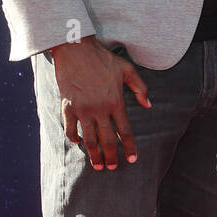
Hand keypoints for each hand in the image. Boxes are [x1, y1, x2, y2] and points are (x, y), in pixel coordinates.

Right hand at [50, 36, 150, 169]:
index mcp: (115, 102)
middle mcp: (100, 109)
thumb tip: (148, 105)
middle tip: (113, 168)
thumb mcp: (127, 69)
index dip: (129, 147)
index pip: (125, 131)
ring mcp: (82, 109)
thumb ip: (140, 88)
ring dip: (94, 155)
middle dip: (111, 157)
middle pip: (107, 140)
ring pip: (89, 139)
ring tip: (98, 165)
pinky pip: (70, 129)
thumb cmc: (102, 58)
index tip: (132, 159)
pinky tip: (78, 143)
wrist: (75, 49)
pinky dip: (74, 138)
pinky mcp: (68, 106)